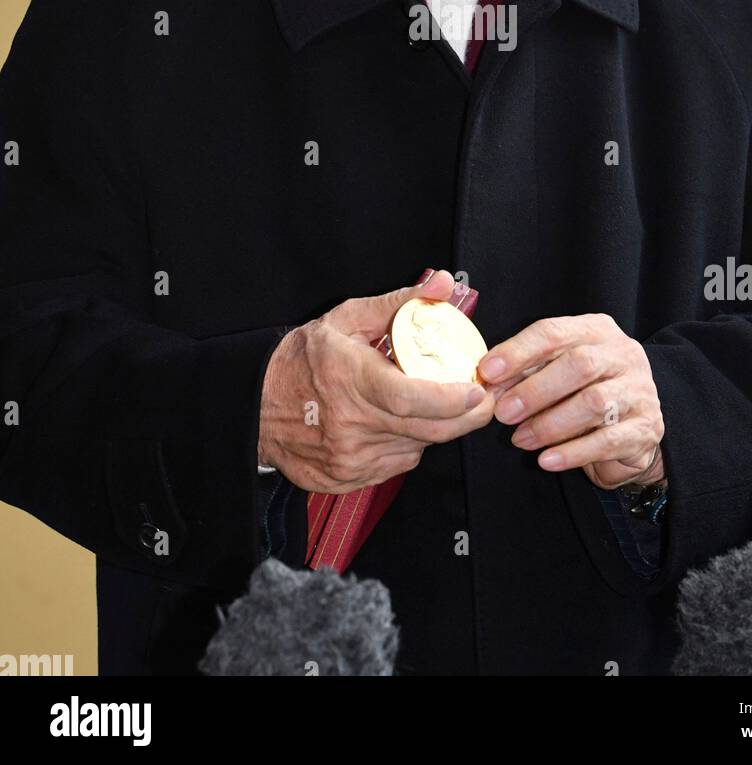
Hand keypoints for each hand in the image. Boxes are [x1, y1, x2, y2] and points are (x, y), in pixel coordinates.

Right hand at [258, 270, 498, 491]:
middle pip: (425, 431)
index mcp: (349, 380)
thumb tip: (443, 284)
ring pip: (416, 449)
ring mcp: (347, 458)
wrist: (254, 405)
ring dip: (434, 429)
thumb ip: (398, 302)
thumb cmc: (302, 359)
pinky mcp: (345, 479)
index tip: (476, 389)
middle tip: (483, 400)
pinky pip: (396, 465)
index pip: (409, 399)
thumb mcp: (345, 320)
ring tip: (434, 405)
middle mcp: (349, 424)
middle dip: (465, 418)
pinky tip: (399, 425)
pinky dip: (408, 445)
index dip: (450, 399)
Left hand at [477, 314, 664, 490]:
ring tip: (520, 439)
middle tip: (503, 413)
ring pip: (594, 404)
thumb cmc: (585, 391)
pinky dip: (572, 453)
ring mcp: (640, 391)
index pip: (555, 332)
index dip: (519, 351)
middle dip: (535, 390)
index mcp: (597, 331)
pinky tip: (546, 460)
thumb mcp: (557, 371)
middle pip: (579, 365)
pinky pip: (607, 441)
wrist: (634, 427)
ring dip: (550, 424)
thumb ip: (527, 371)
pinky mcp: (646, 428)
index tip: (488, 371)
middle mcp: (624, 355)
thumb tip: (489, 382)